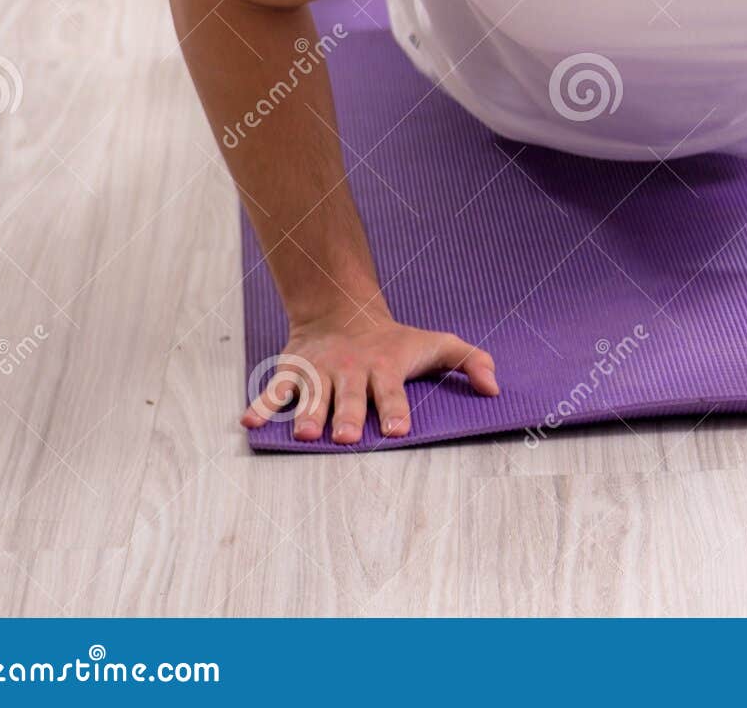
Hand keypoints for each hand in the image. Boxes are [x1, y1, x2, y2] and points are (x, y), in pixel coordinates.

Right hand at [241, 308, 499, 442]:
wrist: (343, 310)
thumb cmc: (396, 340)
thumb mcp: (436, 344)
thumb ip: (469, 362)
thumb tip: (495, 388)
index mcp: (386, 369)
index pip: (392, 392)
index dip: (394, 410)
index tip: (395, 429)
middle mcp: (352, 372)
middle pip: (349, 397)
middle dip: (347, 415)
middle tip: (344, 436)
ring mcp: (321, 372)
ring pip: (313, 395)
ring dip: (309, 414)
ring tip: (305, 433)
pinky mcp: (294, 371)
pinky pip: (275, 388)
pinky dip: (263, 404)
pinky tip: (251, 421)